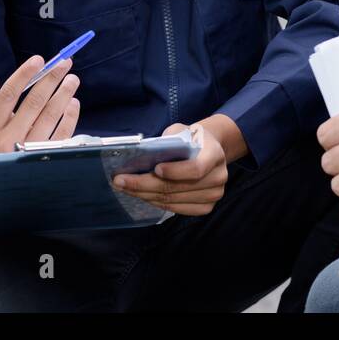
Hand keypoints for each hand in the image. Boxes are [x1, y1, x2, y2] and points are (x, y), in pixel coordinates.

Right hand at [0, 55, 80, 153]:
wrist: (5, 176)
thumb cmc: (0, 137)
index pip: (8, 94)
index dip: (24, 75)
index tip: (39, 59)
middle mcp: (8, 139)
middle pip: (33, 103)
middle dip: (51, 80)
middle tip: (65, 63)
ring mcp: (29, 150)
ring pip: (50, 117)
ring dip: (64, 95)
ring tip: (73, 79)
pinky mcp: (46, 158)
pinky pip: (62, 134)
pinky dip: (70, 116)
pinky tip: (73, 102)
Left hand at [112, 123, 227, 214]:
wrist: (209, 148)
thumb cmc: (191, 138)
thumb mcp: (181, 130)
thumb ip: (168, 141)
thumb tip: (143, 155)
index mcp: (214, 154)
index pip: (196, 169)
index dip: (174, 172)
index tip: (154, 168)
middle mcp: (218, 177)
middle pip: (177, 188)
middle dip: (144, 185)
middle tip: (121, 181)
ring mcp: (214, 195)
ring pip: (172, 200)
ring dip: (145, 195)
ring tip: (125, 188)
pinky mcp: (206, 207)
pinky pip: (176, 209)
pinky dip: (156, 202)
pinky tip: (141, 194)